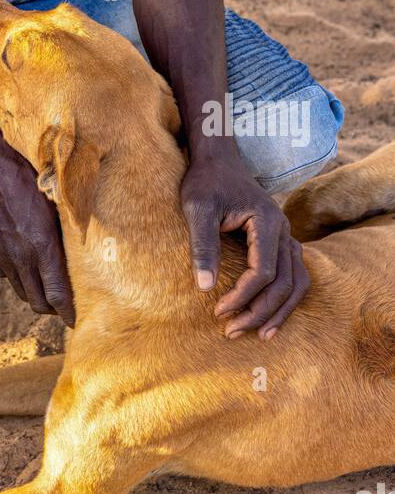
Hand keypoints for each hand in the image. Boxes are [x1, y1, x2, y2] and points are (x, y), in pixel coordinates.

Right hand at [0, 126, 74, 326]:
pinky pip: (5, 274)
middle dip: (52, 308)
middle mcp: (22, 258)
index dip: (68, 312)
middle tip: (63, 305)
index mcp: (43, 247)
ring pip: (21, 291)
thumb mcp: (58, 205)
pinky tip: (24, 264)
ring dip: (35, 293)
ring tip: (46, 286)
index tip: (76, 319)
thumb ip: (69, 233)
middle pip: (38, 301)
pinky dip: (16, 276)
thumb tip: (88, 252)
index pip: (57, 295)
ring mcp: (3, 255)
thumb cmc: (32, 181)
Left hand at [180, 148, 309, 338]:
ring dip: (279, 311)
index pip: (263, 272)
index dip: (242, 296)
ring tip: (259, 334)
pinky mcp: (280, 240)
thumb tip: (204, 287)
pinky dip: (285, 298)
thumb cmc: (206, 181)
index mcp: (267, 221)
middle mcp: (284, 230)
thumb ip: (202, 245)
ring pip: (296, 282)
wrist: (218, 159)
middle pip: (284, 283)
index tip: (218, 312)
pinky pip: (293, 275)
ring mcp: (286, 235)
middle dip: (259, 312)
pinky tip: (270, 315)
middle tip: (232, 331)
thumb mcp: (197, 208)